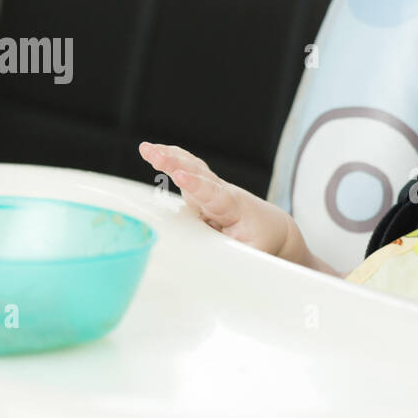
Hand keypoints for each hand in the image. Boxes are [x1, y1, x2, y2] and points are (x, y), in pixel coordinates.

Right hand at [138, 141, 296, 257]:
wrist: (270, 226)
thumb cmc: (261, 240)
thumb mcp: (252, 252)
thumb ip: (231, 256)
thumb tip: (207, 268)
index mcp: (233, 207)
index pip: (213, 194)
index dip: (197, 186)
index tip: (181, 176)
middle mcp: (221, 193)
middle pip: (198, 174)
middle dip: (176, 163)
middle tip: (156, 155)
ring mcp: (210, 188)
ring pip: (190, 168)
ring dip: (169, 157)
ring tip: (147, 149)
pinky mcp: (201, 190)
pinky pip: (186, 170)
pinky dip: (170, 159)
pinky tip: (151, 150)